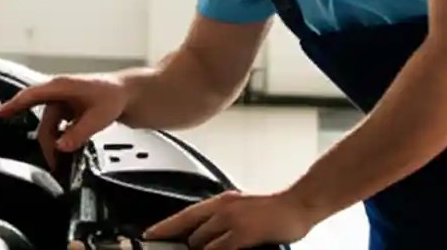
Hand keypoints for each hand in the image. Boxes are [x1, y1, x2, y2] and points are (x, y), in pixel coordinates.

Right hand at [0, 73, 129, 169]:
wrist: (128, 94)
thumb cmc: (114, 95)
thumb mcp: (99, 116)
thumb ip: (80, 132)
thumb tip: (62, 146)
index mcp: (61, 87)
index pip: (31, 96)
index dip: (14, 105)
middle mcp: (58, 93)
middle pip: (43, 124)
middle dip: (47, 145)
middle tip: (55, 164)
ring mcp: (62, 103)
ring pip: (50, 129)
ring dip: (56, 145)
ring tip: (64, 160)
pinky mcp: (67, 111)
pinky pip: (57, 129)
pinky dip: (61, 140)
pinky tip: (69, 149)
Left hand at [143, 189, 317, 249]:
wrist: (296, 206)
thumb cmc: (273, 209)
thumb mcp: (241, 208)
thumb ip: (222, 219)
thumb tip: (206, 234)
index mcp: (220, 201)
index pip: (184, 215)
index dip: (164, 226)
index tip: (149, 235)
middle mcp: (222, 209)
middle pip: (191, 232)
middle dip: (188, 246)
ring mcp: (231, 221)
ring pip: (201, 243)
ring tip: (216, 248)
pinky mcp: (242, 234)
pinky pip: (217, 249)